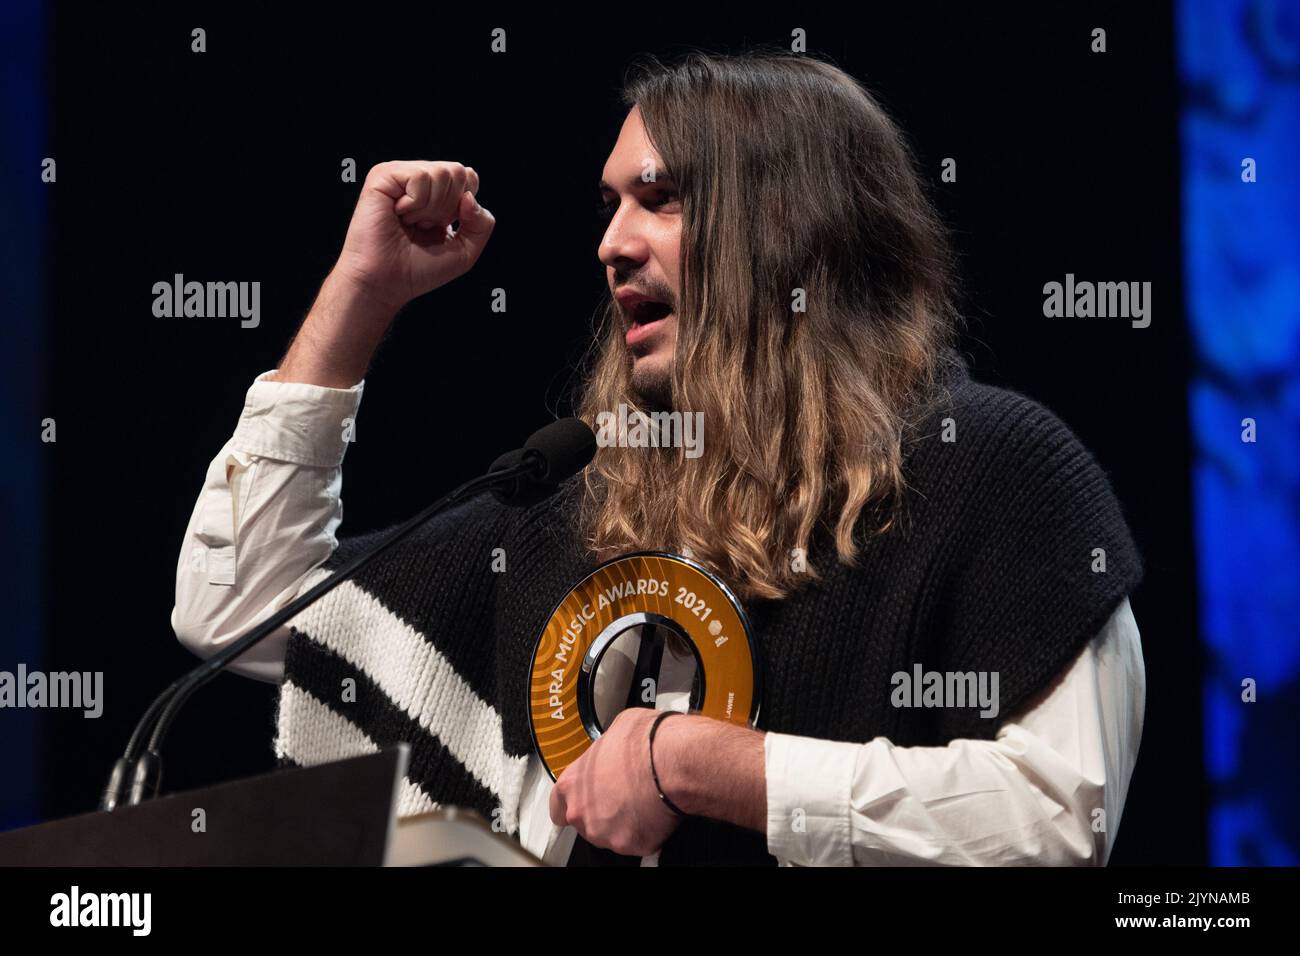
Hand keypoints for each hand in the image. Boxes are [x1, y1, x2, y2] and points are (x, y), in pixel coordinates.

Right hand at [334, 160, 495, 311]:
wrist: (385, 282)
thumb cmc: (418, 269)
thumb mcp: (465, 251)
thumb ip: (482, 224)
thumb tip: (469, 196)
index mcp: (435, 192)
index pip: (468, 176)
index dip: (463, 205)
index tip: (441, 226)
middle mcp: (418, 179)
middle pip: (458, 172)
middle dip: (447, 208)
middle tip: (422, 226)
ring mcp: (400, 175)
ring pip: (442, 173)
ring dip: (430, 209)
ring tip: (409, 222)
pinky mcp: (382, 175)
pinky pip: (421, 177)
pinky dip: (416, 203)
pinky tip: (398, 214)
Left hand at [549, 708, 684, 855]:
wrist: (672, 763)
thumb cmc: (645, 744)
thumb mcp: (615, 732)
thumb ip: (604, 750)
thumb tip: (613, 748)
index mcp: (572, 784)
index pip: (557, 806)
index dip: (572, 803)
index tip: (582, 801)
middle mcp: (583, 813)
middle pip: (585, 821)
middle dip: (602, 812)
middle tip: (623, 795)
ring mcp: (605, 833)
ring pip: (610, 834)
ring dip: (622, 822)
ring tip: (642, 801)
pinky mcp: (631, 845)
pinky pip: (636, 842)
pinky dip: (645, 831)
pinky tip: (655, 812)